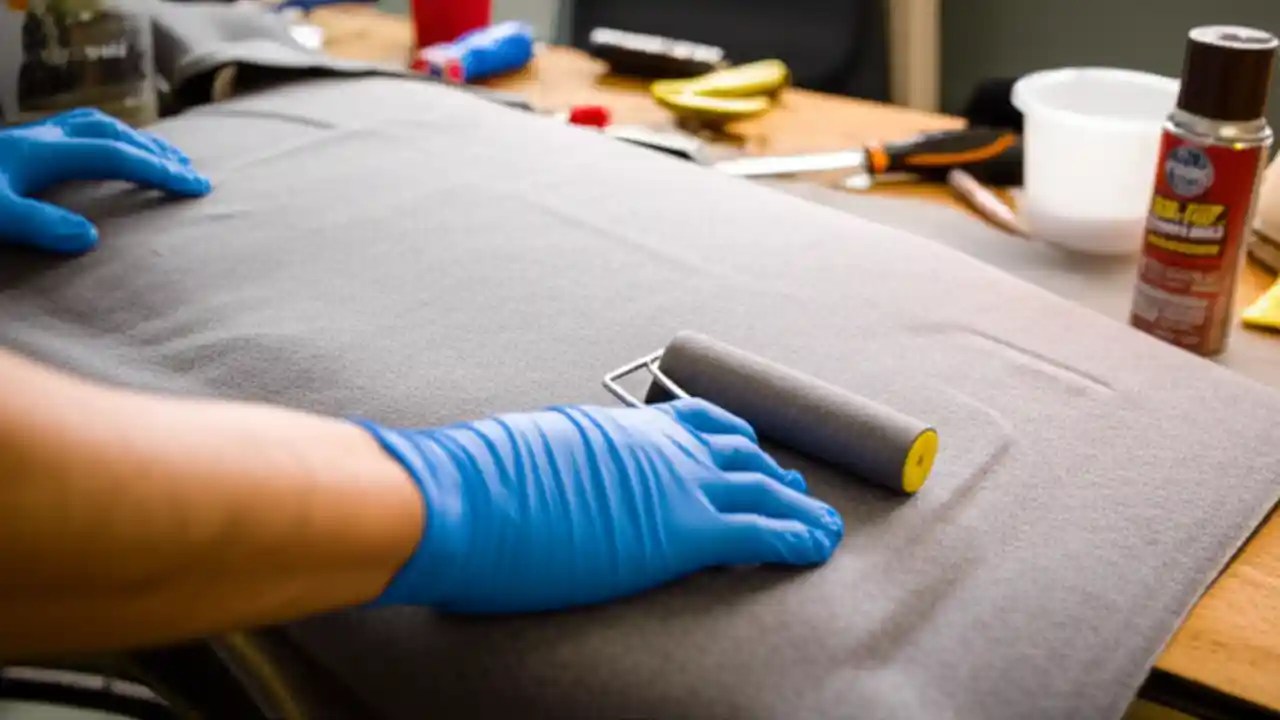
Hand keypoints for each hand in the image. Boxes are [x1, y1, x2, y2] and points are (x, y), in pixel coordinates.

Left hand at [0, 108, 210, 253]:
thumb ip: (40, 224)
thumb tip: (92, 238)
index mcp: (42, 152)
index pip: (116, 156)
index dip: (159, 170)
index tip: (196, 187)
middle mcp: (42, 136)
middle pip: (114, 134)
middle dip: (157, 152)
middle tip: (191, 172)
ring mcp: (29, 136)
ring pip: (96, 126)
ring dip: (135, 139)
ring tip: (161, 155)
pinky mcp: (17, 144)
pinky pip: (77, 129)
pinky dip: (107, 137)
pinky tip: (108, 150)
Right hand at [359, 399, 844, 613]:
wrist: (469, 498)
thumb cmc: (476, 481)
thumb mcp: (528, 450)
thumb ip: (561, 457)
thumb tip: (555, 467)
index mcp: (622, 429)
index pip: (693, 426)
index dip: (729, 440)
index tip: (747, 450)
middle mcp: (659, 449)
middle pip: (737, 454)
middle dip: (772, 473)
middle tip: (797, 487)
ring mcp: (676, 485)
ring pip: (762, 489)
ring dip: (800, 507)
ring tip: (824, 522)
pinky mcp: (684, 531)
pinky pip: (761, 532)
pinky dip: (798, 538)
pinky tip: (819, 547)